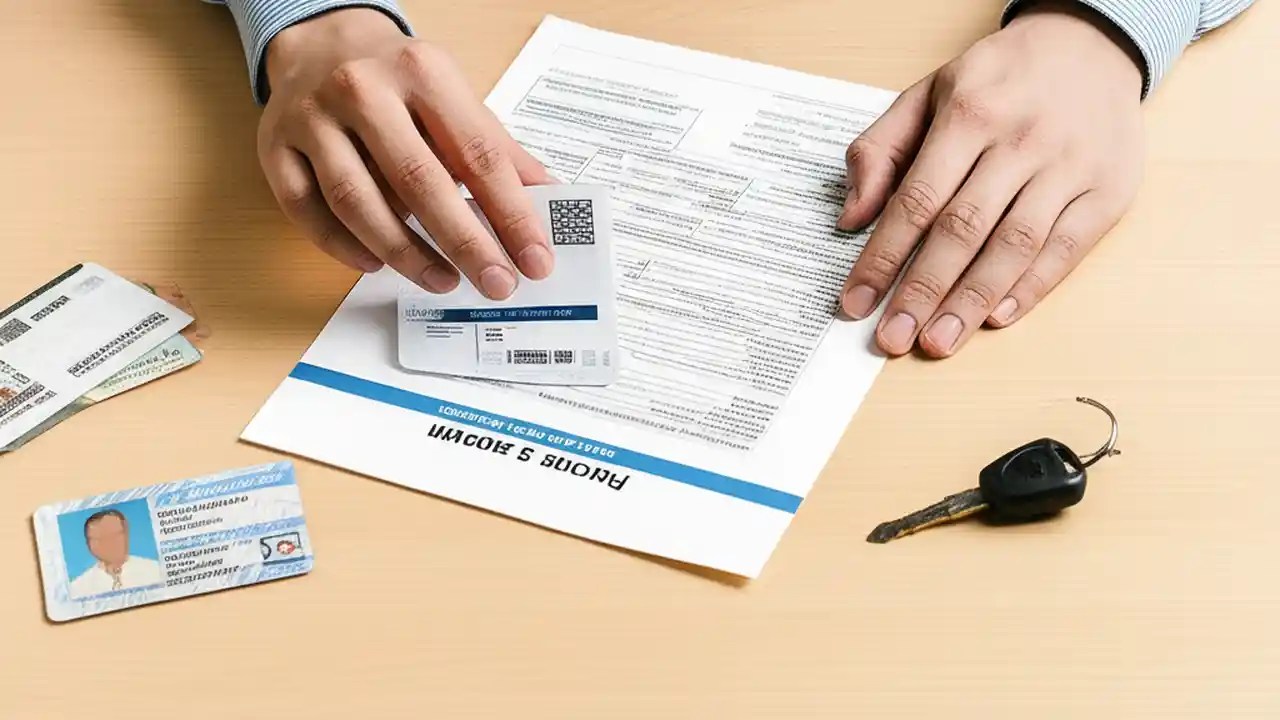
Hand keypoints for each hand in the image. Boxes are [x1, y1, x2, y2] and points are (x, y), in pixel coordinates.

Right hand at [258, 8, 555, 298]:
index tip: (534, 260)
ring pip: (357, 201)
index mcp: (423, 72)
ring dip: (404, 253)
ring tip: (442, 281)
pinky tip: (375, 265)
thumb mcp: (455, 98)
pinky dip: (342, 246)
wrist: (320, 41)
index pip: (477, 154)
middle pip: (419, 181)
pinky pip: (307, 209)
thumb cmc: (398, 80)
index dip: (511, 214)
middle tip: (495, 283)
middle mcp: (364, 88)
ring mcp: (313, 117)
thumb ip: (498, 151)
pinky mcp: (275, 145)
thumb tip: (550, 200)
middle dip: (464, 243)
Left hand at [837, 0, 1143, 356]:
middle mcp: (1022, 140)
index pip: (916, 200)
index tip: (856, 302)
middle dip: (923, 291)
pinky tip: (995, 318)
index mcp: (969, 114)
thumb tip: (851, 217)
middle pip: (963, 230)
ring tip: (938, 341)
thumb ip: (879, 152)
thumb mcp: (926, 94)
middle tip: (894, 338)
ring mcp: (1070, 166)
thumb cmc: (997, 80)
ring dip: (972, 301)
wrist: (1090, 45)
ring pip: (1014, 246)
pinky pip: (1067, 249)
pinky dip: (1031, 288)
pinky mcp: (1109, 189)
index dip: (882, 258)